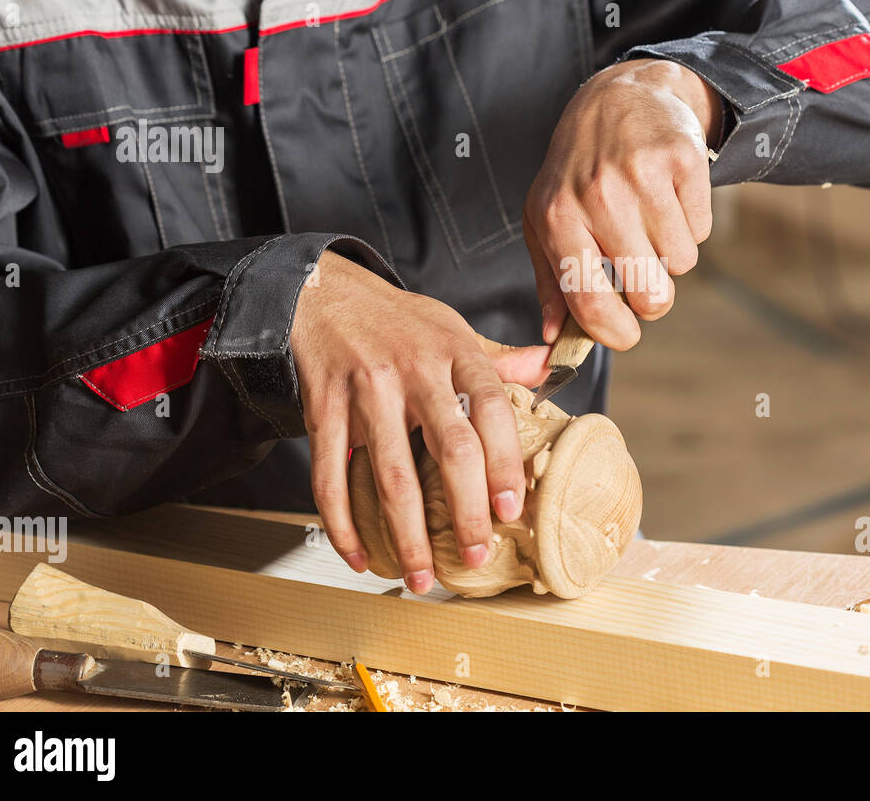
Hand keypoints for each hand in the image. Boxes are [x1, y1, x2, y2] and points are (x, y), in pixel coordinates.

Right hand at [289, 251, 550, 590]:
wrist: (319, 293)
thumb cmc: (396, 321)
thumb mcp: (452, 328)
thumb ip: (497, 359)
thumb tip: (549, 371)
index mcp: (454, 350)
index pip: (491, 407)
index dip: (506, 461)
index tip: (512, 509)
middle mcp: (413, 369)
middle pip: (450, 448)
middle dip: (466, 511)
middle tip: (475, 555)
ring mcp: (366, 389)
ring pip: (391, 475)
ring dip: (406, 535)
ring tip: (420, 576)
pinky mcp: (323, 407)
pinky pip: (331, 474)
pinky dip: (343, 524)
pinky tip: (360, 556)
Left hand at [524, 59, 721, 348]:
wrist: (617, 97)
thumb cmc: (577, 170)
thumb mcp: (546, 218)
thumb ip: (550, 281)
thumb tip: (558, 339)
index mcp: (557, 218)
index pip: (589, 300)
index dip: (615, 333)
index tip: (627, 335)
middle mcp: (598, 196)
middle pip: (650, 293)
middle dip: (653, 297)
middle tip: (644, 273)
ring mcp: (642, 175)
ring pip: (682, 264)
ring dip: (672, 254)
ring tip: (650, 220)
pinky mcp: (682, 159)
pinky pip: (703, 231)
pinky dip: (691, 224)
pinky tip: (670, 197)